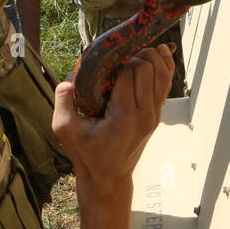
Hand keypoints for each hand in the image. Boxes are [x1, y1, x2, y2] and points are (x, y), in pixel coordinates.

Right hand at [54, 44, 174, 228]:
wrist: (109, 178)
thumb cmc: (87, 154)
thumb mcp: (65, 131)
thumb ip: (63, 101)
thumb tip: (70, 77)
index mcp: (124, 116)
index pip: (127, 72)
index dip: (114, 60)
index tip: (100, 60)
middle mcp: (145, 113)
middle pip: (146, 68)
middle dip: (130, 56)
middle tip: (113, 57)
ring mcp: (154, 114)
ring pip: (162, 72)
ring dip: (149, 56)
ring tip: (133, 49)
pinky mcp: (157, 114)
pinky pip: (166, 83)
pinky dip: (164, 65)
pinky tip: (159, 50)